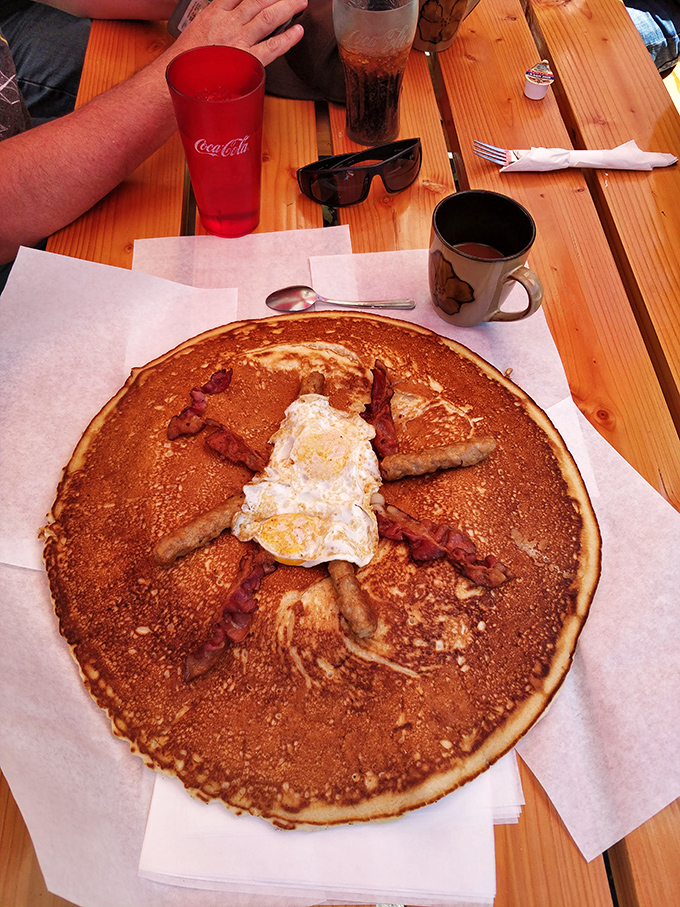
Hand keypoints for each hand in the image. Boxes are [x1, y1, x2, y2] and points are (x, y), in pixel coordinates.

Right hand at [173, 0, 307, 65]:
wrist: (177, 79)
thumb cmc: (184, 61)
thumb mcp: (195, 30)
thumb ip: (214, 21)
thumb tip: (225, 19)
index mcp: (214, 13)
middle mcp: (228, 23)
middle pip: (258, 0)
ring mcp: (239, 40)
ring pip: (268, 17)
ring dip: (287, 7)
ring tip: (300, 2)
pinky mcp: (247, 60)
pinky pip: (272, 46)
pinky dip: (288, 38)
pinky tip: (298, 31)